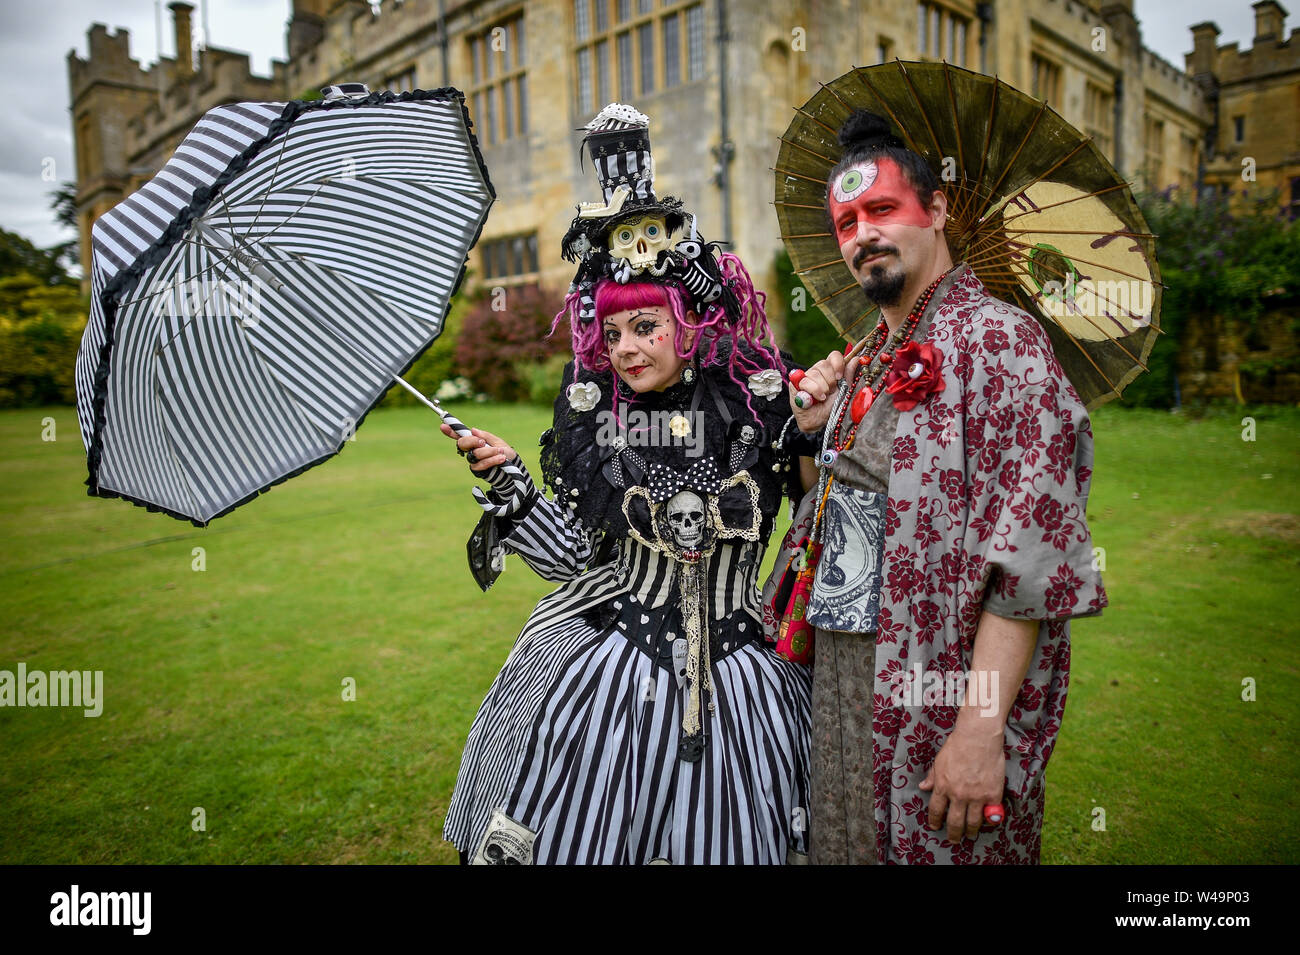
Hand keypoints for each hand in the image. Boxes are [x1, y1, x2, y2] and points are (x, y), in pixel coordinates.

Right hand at [439, 423, 515, 472]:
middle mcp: (471, 451)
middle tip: (482, 442)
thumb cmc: (505, 453)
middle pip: (462, 444)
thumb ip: (486, 436)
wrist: (513, 468)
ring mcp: (473, 461)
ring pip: (474, 454)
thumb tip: (473, 430)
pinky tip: (501, 458)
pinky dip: (492, 460)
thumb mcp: (498, 442)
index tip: (443, 426)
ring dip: (488, 452)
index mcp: (475, 442)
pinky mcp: (478, 471)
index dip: (451, 431)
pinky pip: (481, 464)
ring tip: (500, 452)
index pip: (460, 436)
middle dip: (471, 441)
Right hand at [789, 351, 856, 431]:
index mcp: (831, 370)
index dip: (838, 363)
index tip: (839, 376)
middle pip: (823, 364)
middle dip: (830, 380)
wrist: (818, 422)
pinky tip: (817, 398)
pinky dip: (814, 390)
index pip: (833, 356)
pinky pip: (805, 381)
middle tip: (831, 391)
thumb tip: (855, 359)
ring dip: (822, 388)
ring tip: (824, 398)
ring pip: (815, 373)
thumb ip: (848, 376)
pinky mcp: (796, 384)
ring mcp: (806, 376)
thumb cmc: (831, 408)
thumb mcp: (843, 392)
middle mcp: (818, 371)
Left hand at [918, 724, 1005, 842]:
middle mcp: (959, 794)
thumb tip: (923, 788)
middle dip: (952, 834)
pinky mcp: (993, 794)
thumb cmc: (957, 745)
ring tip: (970, 835)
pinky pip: (991, 814)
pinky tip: (986, 823)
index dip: (934, 821)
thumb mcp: (939, 760)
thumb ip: (932, 776)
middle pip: (954, 822)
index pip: (935, 810)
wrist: (978, 737)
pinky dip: (989, 821)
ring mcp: (977, 796)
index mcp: (943, 786)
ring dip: (970, 832)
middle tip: (953, 840)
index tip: (934, 827)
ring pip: (973, 822)